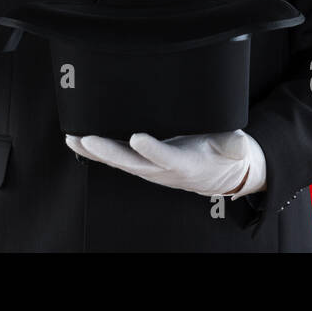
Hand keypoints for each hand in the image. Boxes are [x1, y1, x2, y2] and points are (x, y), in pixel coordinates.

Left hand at [64, 129, 265, 197]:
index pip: (166, 158)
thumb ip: (235, 147)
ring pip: (119, 161)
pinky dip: (96, 152)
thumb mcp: (236, 149)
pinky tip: (78, 142)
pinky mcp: (142, 163)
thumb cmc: (226, 155)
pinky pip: (117, 158)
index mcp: (186, 165)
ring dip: (95, 152)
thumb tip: (238, 146)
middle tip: (87, 139)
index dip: (152, 150)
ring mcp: (150, 168)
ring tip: (73, 138)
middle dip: (108, 151)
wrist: (220, 172)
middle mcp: (162, 170)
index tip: (137, 138)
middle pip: (132, 162)